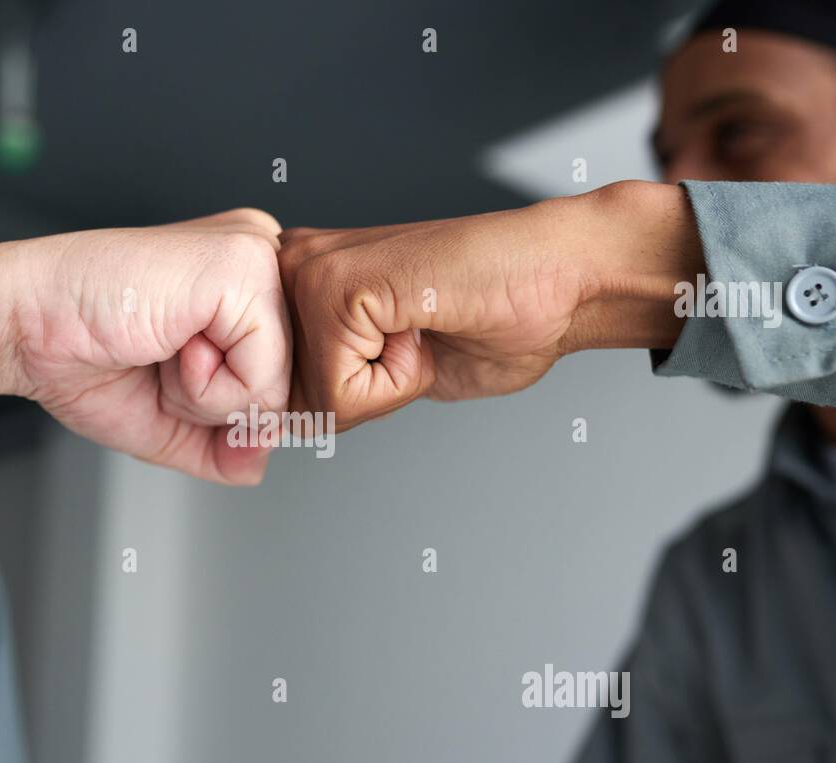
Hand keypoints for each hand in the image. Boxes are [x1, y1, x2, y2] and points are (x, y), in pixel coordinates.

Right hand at [0, 208, 289, 484]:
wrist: (21, 322)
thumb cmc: (78, 353)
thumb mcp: (166, 419)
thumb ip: (224, 447)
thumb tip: (261, 462)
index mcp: (244, 281)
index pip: (281, 377)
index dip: (228, 409)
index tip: (170, 374)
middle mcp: (258, 257)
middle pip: (285, 384)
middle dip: (216, 404)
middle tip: (158, 360)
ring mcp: (255, 257)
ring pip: (278, 385)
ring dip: (207, 396)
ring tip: (159, 348)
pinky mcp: (242, 270)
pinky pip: (262, 376)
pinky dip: (206, 388)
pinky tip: (165, 345)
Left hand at [277, 182, 700, 428]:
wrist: (562, 278)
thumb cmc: (495, 316)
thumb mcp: (388, 367)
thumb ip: (328, 385)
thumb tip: (274, 427)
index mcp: (300, 275)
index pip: (281, 394)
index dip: (352, 400)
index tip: (406, 345)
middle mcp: (292, 263)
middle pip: (291, 402)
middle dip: (362, 396)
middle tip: (418, 338)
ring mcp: (309, 270)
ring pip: (315, 400)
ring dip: (385, 387)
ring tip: (424, 328)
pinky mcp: (336, 287)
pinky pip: (342, 392)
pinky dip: (398, 382)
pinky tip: (427, 325)